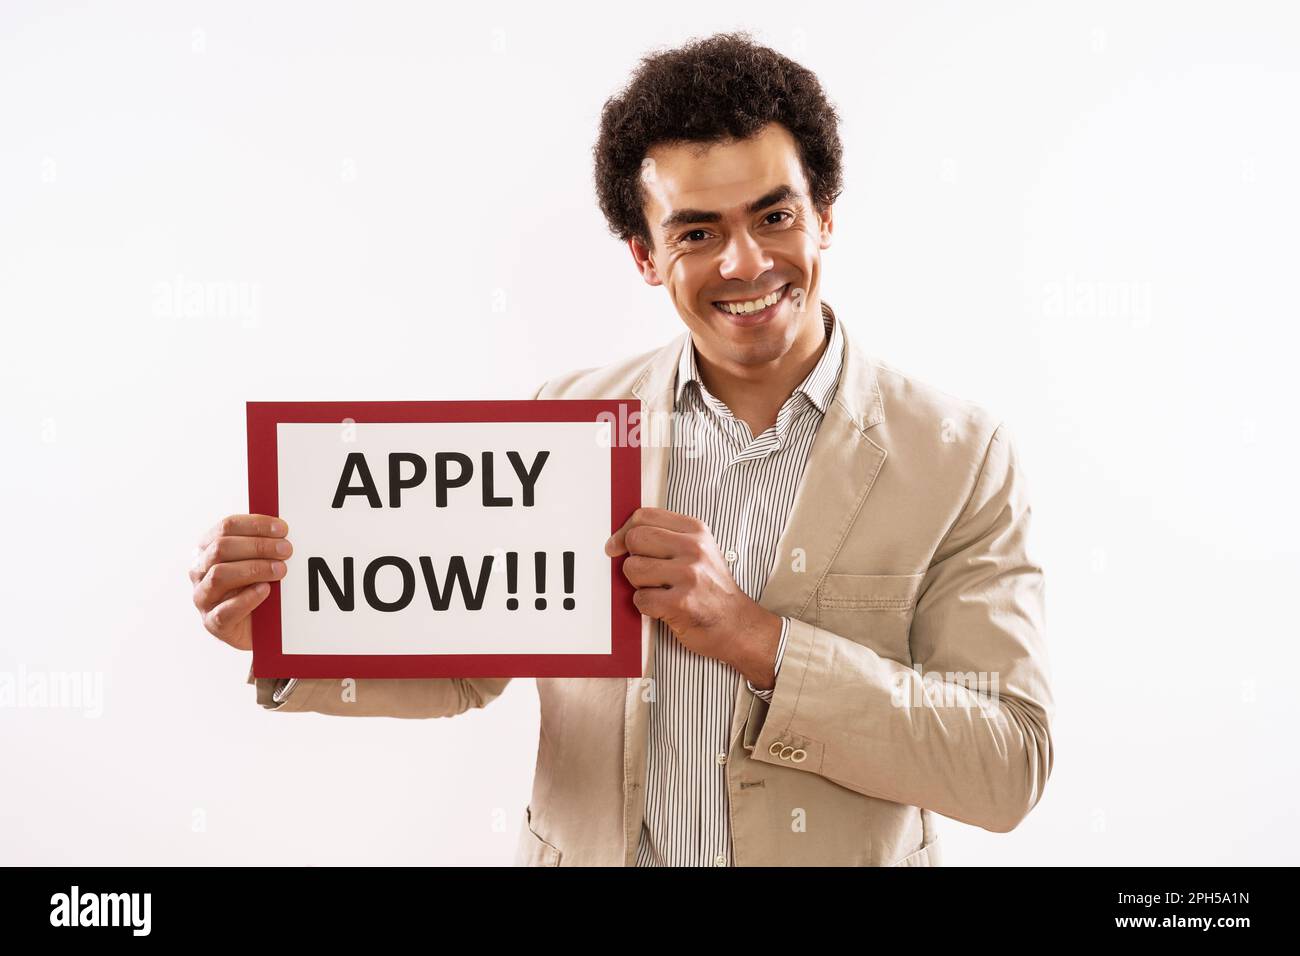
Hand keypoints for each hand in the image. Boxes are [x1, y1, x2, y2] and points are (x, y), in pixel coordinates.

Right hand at [190, 514, 291, 650]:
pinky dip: (247, 598)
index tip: (282, 528)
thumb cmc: (257, 587)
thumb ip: (264, 544)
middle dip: (258, 546)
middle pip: (222, 548)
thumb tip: (282, 529)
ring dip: (253, 569)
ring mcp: (203, 597)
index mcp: (208, 548)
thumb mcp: (259, 561)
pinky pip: (224, 610)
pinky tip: (265, 590)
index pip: (227, 527)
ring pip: (219, 575)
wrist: (258, 628)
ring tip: (280, 570)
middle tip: (286, 550)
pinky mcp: (212, 622)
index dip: (255, 524)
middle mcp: (199, 571)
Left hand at [604, 507, 779, 668]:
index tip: (616, 546)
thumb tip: (620, 538)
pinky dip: (647, 607)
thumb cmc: (712, 589)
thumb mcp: (700, 550)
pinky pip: (640, 599)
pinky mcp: (681, 602)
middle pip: (635, 539)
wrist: (737, 625)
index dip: (623, 531)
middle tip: (646, 574)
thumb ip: (667, 538)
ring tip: (659, 591)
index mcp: (696, 531)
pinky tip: (664, 608)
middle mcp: (694, 548)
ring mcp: (689, 575)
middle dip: (633, 559)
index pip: (644, 516)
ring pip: (633, 569)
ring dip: (639, 585)